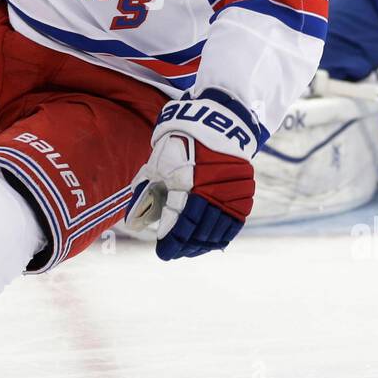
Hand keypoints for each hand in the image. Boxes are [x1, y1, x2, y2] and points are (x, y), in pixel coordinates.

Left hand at [126, 90, 258, 259]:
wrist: (214, 124)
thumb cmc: (178, 144)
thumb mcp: (156, 164)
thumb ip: (145, 194)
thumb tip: (133, 223)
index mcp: (185, 182)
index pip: (178, 222)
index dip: (171, 241)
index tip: (163, 253)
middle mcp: (210, 189)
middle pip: (197, 230)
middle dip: (184, 246)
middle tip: (174, 253)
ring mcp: (230, 193)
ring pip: (216, 230)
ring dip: (202, 244)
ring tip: (190, 250)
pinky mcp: (244, 193)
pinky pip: (234, 224)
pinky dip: (221, 236)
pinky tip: (210, 243)